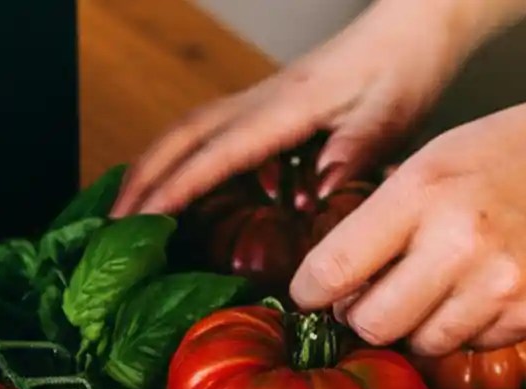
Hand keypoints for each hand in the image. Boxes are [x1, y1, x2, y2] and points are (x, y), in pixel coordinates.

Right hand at [111, 0, 481, 216]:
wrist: (413, 28)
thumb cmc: (404, 68)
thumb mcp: (390, 116)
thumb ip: (352, 155)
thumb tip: (314, 198)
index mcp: (285, 107)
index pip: (216, 152)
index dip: (176, 189)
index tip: (144, 220)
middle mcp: (261, 101)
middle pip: (181, 138)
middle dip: (142, 180)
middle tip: (112, 224)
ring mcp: (260, 101)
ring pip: (187, 132)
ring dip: (151, 168)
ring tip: (126, 209)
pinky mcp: (269, 107)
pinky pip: (208, 133)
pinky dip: (178, 160)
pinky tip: (174, 185)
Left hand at [291, 91, 525, 354]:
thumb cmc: (521, 151)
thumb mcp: (435, 161)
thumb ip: (381, 219)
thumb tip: (332, 284)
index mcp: (420, 192)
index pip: (331, 270)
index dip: (309, 291)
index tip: (311, 294)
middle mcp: (457, 242)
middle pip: (370, 323)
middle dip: (360, 316)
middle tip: (371, 298)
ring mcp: (500, 285)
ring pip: (419, 344)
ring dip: (414, 327)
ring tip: (435, 288)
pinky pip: (471, 345)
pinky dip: (465, 328)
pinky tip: (483, 290)